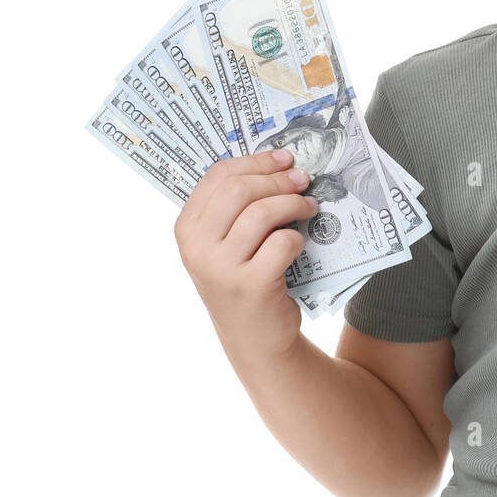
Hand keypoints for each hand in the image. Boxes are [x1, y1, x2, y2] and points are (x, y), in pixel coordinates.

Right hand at [173, 147, 320, 363]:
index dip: (256, 161)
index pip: (218, 175)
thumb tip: (277, 162)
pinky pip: (282, 242)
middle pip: (240, 189)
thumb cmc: (243, 279)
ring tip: (309, 206)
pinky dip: (297, 237)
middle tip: (303, 180)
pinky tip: (299, 243)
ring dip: (294, 203)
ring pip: (262, 212)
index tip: (284, 158)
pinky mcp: (251, 285)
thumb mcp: (224, 243)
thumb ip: (236, 207)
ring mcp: (221, 268)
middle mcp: (197, 247)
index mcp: (187, 228)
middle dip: (278, 179)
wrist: (254, 338)